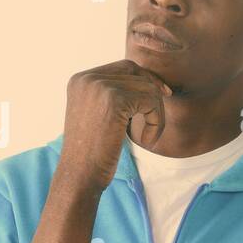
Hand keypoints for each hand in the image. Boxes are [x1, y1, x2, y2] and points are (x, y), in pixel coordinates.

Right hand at [57, 59, 173, 194]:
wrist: (80, 174)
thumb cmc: (92, 152)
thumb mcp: (98, 116)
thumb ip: (114, 96)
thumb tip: (148, 81)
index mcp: (80, 79)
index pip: (123, 67)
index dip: (146, 80)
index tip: (162, 95)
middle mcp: (87, 78)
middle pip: (136, 72)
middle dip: (153, 91)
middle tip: (159, 115)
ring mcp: (99, 86)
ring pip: (147, 87)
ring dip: (156, 113)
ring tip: (148, 137)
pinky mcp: (114, 100)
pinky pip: (151, 101)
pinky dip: (157, 122)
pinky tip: (147, 141)